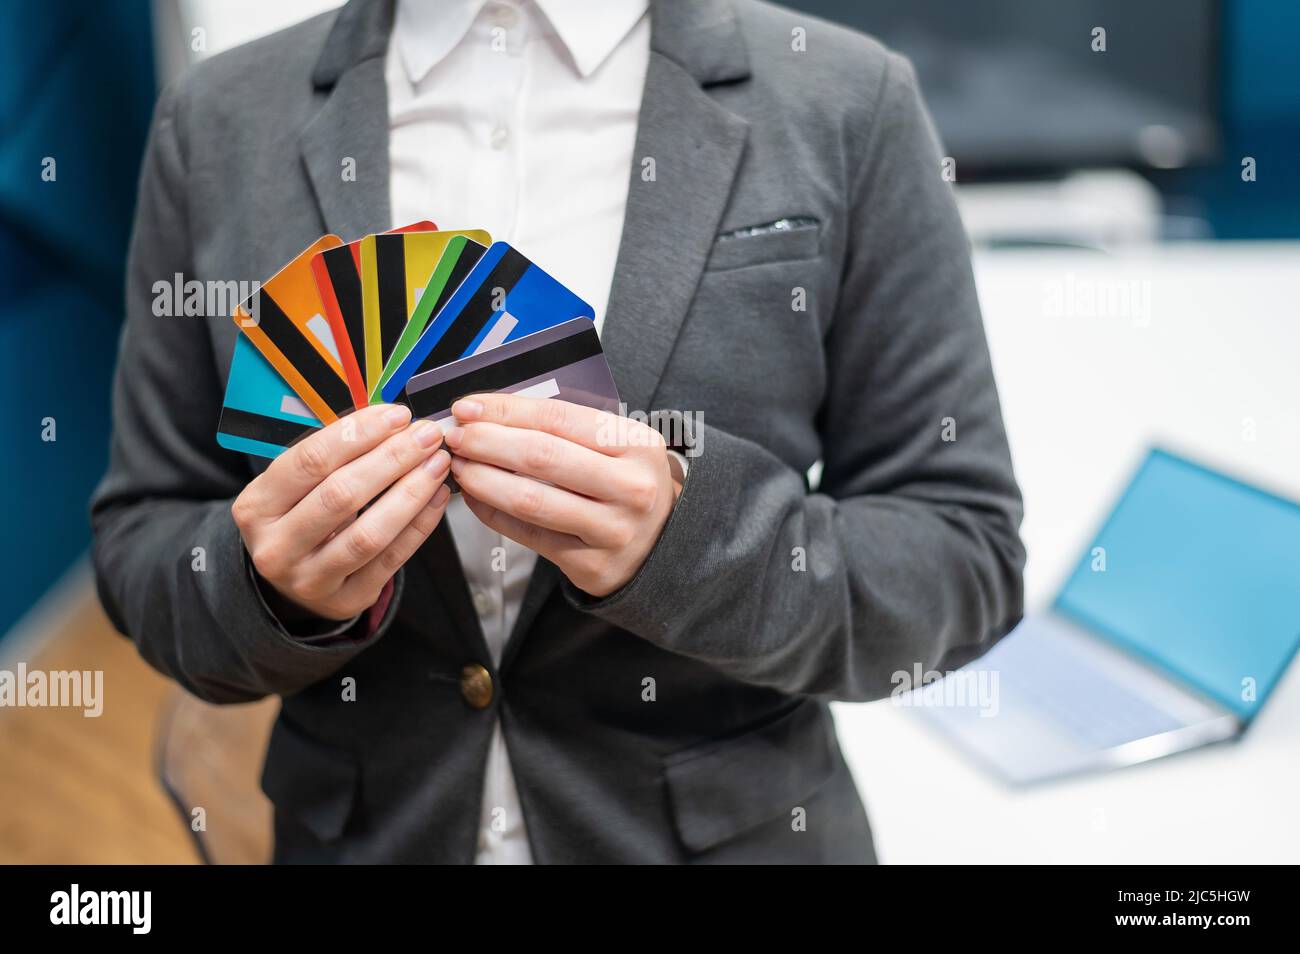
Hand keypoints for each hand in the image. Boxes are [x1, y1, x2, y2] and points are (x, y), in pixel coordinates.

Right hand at [232, 403, 451, 620]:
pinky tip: (437, 497)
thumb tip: (390, 420)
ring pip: (369, 533)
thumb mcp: (293, 488)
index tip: (397, 415)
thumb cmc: (299, 518)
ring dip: (411, 492)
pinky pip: (391, 560)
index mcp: (257, 507)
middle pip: (341, 495)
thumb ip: (332, 457)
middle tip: (426, 435)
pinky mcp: (346, 600)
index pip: (309, 461)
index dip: (358, 434)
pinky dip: (420, 525)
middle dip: (392, 459)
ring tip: (437, 464)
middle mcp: (277, 546)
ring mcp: (310, 580)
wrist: (289, 584)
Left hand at [444, 394, 676, 597]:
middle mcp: (631, 487)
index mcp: (637, 445)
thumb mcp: (616, 445)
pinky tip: (475, 498)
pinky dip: (494, 513)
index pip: (558, 419)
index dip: (506, 411)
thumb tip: (487, 413)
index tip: (468, 407)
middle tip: (455, 436)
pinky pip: (530, 536)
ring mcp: (613, 530)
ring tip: (459, 466)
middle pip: (541, 457)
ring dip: (483, 480)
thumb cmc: (626, 482)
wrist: (663, 543)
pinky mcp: (592, 565)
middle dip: (487, 442)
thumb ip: (562, 428)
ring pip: (531, 501)